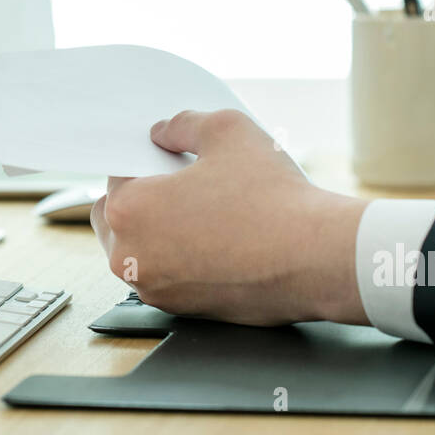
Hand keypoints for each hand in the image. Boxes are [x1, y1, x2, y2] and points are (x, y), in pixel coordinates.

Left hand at [89, 109, 368, 326]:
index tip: (170, 161)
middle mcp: (130, 257)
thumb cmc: (272, 198)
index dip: (146, 163)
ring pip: (141, 250)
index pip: (117, 175)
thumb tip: (163, 133)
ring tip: (208, 213)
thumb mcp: (227, 129)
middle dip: (143, 199)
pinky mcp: (181, 311)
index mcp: (129, 210)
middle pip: (118, 217)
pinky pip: (167, 276)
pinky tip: (221, 241)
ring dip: (161, 231)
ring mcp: (154, 289)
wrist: (316, 260)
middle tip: (185, 186)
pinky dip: (182, 259)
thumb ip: (182, 124)